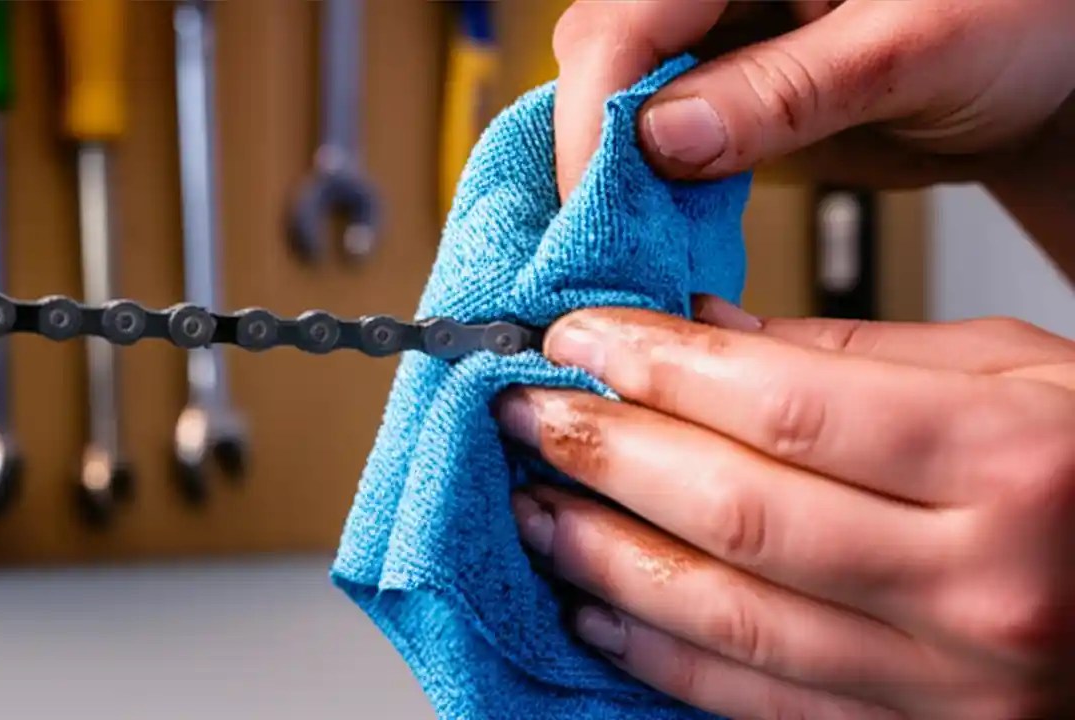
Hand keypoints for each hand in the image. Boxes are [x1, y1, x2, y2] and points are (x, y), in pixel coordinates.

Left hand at [495, 299, 1074, 717]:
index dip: (658, 369)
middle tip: (525, 416)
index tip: (577, 339)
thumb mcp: (1023, 373)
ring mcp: (952, 684)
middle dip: (606, 454)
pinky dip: (663, 657)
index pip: (785, 406)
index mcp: (1017, 461)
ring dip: (609, 558)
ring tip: (532, 510)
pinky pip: (759, 705)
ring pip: (731, 617)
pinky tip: (597, 611)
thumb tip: (703, 334)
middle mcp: (984, 583)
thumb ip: (856, 352)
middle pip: (738, 510)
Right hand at [551, 0, 1074, 262]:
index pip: (627, 21)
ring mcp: (716, 42)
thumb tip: (665, 140)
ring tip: (612, 250)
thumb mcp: (912, 47)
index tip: (594, 201)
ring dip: (607, 180)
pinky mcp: (724, 97)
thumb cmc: (1017, 14)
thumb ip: (786, 90)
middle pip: (601, 58)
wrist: (1047, 69)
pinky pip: (655, 143)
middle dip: (586, 153)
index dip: (594, 114)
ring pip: (615, 103)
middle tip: (594, 243)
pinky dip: (645, 194)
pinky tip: (650, 233)